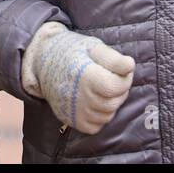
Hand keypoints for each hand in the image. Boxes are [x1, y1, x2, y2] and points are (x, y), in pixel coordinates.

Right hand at [20, 22, 134, 134]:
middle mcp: (79, 98)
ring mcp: (75, 112)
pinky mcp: (74, 122)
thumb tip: (130, 66)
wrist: (43, 64)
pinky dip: (101, 115)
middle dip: (120, 89)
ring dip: (111, 102)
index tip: (122, 69)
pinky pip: (98, 125)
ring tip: (101, 87)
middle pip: (114, 101)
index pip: (116, 86)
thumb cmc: (72, 53)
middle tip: (111, 76)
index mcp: (84, 77)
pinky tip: (94, 100)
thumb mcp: (92, 47)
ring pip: (108, 114)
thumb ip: (112, 58)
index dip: (125, 78)